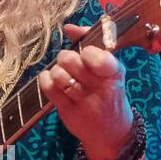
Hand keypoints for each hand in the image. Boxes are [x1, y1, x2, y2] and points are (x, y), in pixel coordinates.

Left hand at [37, 23, 133, 159]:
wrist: (112, 132)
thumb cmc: (109, 92)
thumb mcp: (110, 68)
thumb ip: (90, 43)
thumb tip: (68, 27)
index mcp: (114, 73)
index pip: (96, 56)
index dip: (86, 52)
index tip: (86, 55)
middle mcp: (101, 88)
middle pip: (71, 61)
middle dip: (65, 57)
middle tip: (69, 63)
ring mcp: (85, 102)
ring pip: (58, 75)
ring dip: (56, 71)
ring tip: (62, 74)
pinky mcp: (68, 113)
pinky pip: (49, 89)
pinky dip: (46, 80)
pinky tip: (52, 81)